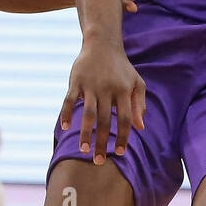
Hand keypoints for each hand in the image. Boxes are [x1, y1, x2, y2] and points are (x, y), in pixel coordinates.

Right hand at [60, 38, 145, 163]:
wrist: (103, 44)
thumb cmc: (121, 68)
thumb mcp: (136, 83)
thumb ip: (139, 104)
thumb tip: (140, 128)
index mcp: (123, 91)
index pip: (125, 119)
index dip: (123, 136)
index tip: (119, 152)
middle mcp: (108, 89)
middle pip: (105, 120)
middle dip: (102, 142)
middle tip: (98, 161)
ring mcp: (91, 86)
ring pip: (88, 113)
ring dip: (85, 133)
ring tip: (83, 150)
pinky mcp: (76, 81)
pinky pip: (69, 100)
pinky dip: (66, 113)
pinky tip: (65, 127)